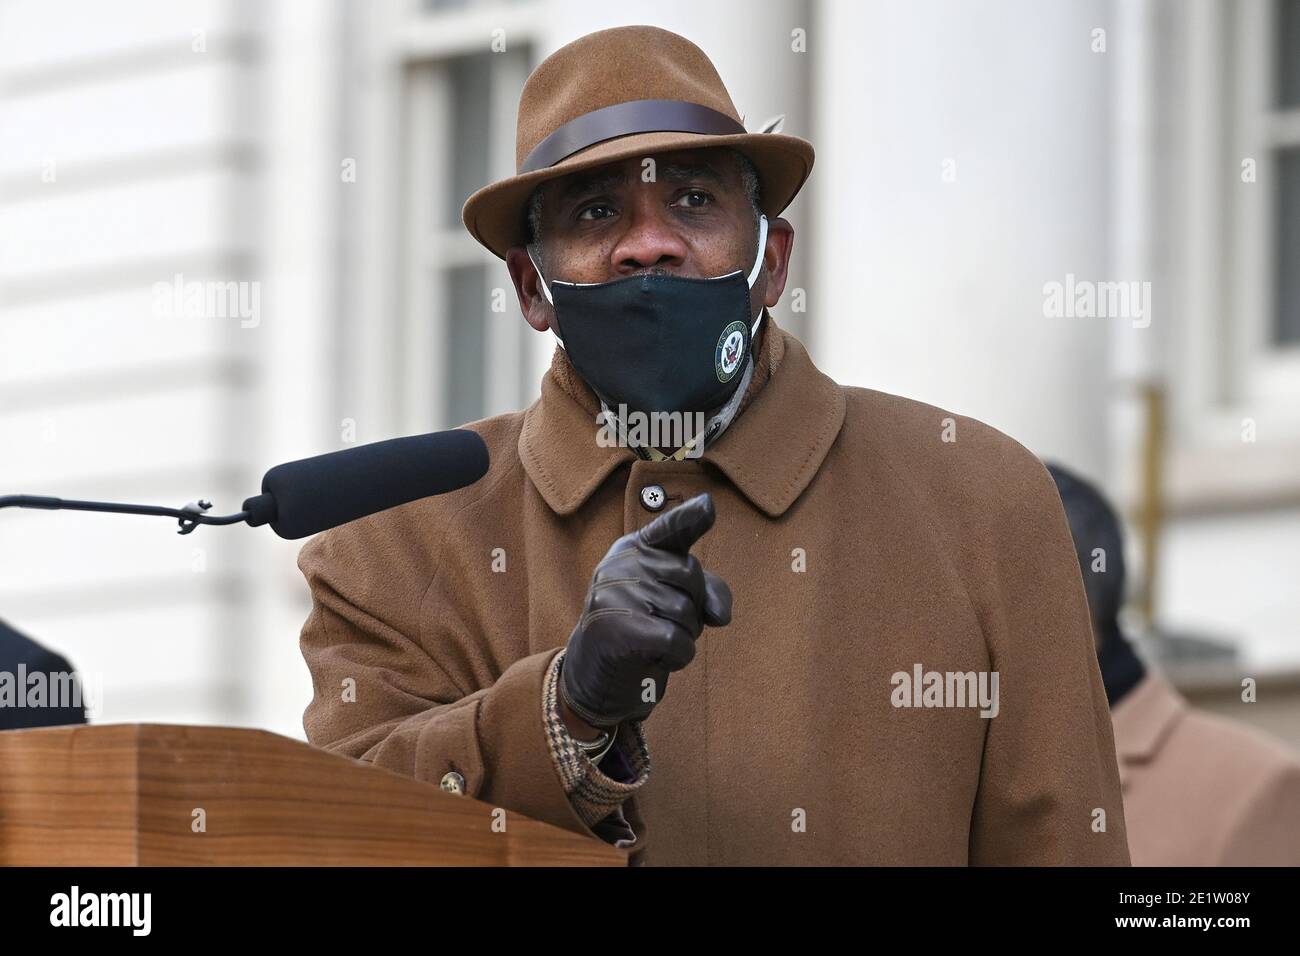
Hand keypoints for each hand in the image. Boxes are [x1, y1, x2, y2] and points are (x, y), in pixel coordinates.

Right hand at [560, 492, 732, 727]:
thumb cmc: (641, 626)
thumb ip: (706, 591)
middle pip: (691, 575)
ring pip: (686, 613)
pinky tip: (657, 658)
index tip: (709, 507)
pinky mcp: (617, 627)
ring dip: (683, 637)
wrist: (594, 670)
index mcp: (636, 547)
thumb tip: (721, 615)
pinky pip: (676, 641)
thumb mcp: (673, 598)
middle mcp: (623, 563)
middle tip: (661, 621)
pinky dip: (678, 657)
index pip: (670, 528)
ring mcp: (616, 592)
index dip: (691, 517)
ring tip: (653, 640)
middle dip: (691, 607)